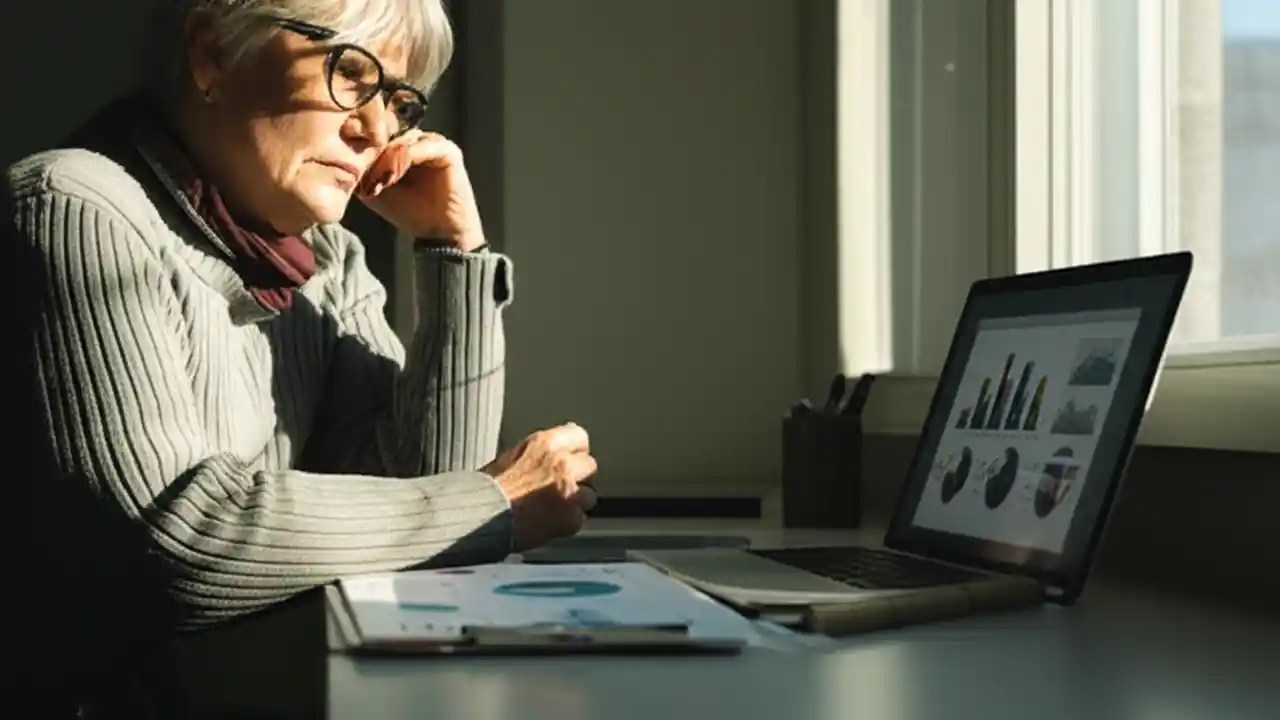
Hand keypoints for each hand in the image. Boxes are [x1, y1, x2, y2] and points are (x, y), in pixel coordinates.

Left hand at [356, 130, 485, 251]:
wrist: (440, 234)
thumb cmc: (411, 213)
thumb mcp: (376, 190)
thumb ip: (364, 173)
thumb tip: (340, 159)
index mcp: (402, 146)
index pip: (378, 135)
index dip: (361, 146)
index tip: (345, 161)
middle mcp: (418, 140)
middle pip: (389, 134)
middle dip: (372, 152)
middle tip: (359, 171)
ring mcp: (434, 143)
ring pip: (402, 140)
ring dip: (386, 158)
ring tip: (377, 179)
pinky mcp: (448, 151)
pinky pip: (421, 148)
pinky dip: (404, 160)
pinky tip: (393, 177)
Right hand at [482, 423, 598, 551]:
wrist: (479, 517)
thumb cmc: (487, 490)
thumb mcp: (512, 457)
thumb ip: (540, 453)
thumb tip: (559, 450)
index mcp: (545, 443)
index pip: (579, 436)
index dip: (576, 451)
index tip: (572, 459)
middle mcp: (561, 463)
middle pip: (590, 466)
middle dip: (579, 477)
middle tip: (560, 488)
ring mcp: (569, 491)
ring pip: (589, 495)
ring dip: (576, 503)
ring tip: (552, 509)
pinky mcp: (571, 517)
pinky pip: (579, 520)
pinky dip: (567, 524)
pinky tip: (548, 524)